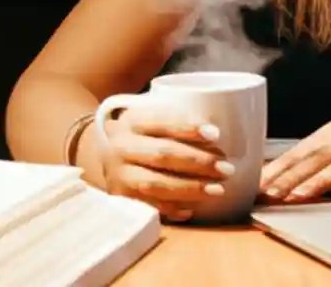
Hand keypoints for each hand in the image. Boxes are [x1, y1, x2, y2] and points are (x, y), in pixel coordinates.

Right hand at [93, 106, 235, 221]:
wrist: (104, 155)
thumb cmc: (143, 136)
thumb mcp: (154, 120)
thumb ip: (179, 124)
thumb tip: (215, 138)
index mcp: (133, 120)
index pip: (163, 122)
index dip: (190, 128)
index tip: (216, 135)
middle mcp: (122, 146)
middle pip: (163, 154)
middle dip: (199, 162)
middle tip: (227, 168)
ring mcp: (118, 173)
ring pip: (156, 183)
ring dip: (190, 188)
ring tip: (217, 190)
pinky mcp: (120, 197)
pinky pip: (149, 205)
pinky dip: (173, 208)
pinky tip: (193, 209)